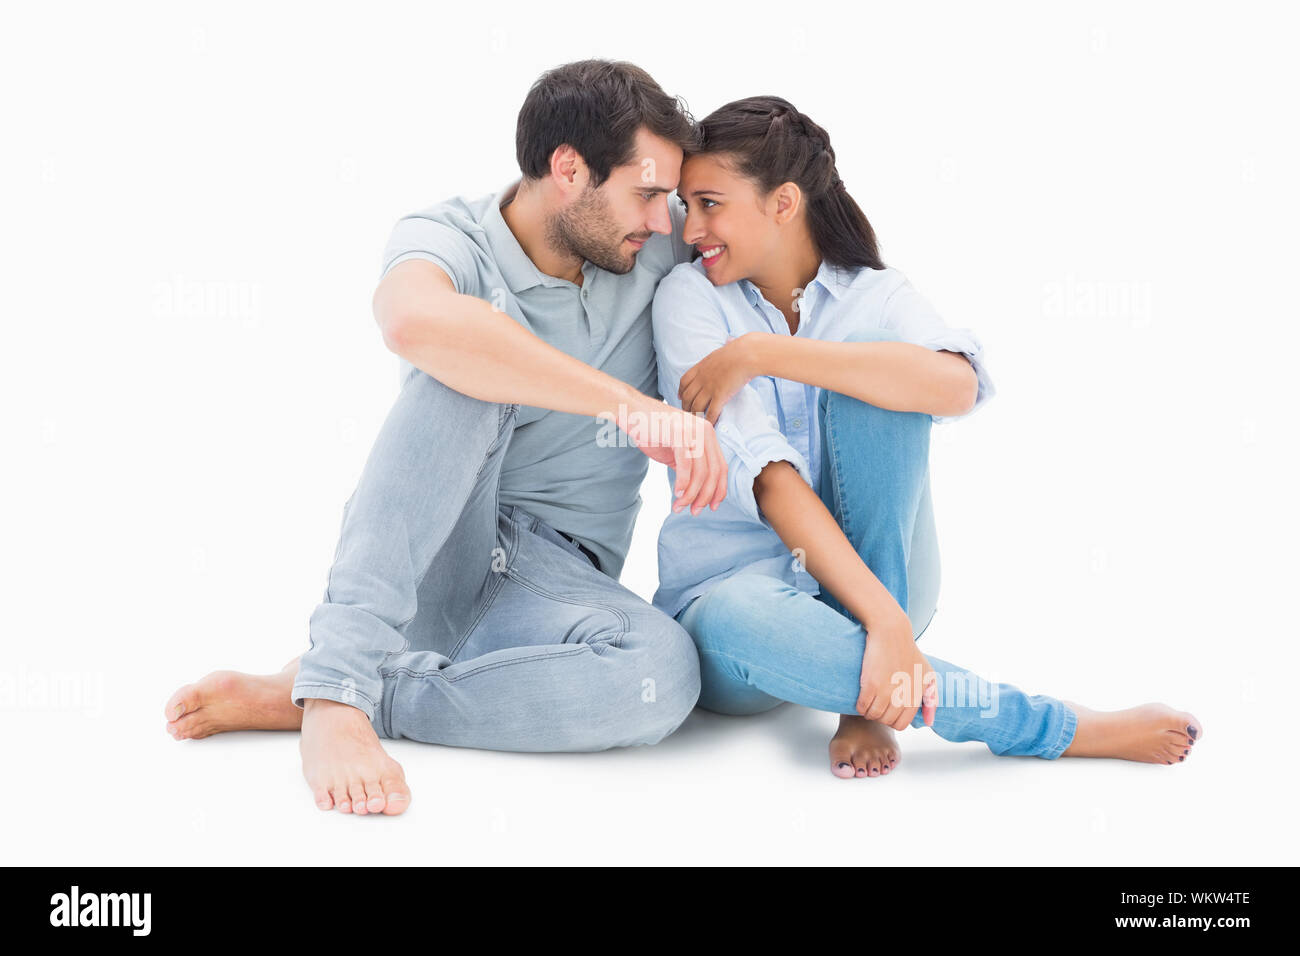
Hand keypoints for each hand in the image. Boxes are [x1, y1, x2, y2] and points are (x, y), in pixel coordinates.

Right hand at [608, 398, 727, 515]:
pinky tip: (677, 494)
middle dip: (705, 496)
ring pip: (701, 472)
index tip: (712, 507)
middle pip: (713, 473)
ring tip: (679, 507)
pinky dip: (683, 483)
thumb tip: (696, 490)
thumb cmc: (652, 431)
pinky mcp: (677, 434)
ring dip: (691, 494)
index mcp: (708, 434)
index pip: (721, 468)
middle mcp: (705, 431)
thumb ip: (689, 465)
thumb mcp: (676, 450)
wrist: (632, 412)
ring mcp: (692, 431)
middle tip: (694, 512)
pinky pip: (686, 465)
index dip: (719, 490)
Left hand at [678, 333, 761, 425]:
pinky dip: (708, 420)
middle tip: (688, 413)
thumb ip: (722, 349)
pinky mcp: (720, 395)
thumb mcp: (725, 348)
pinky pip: (711, 412)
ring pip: (696, 406)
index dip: (681, 390)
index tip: (680, 397)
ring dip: (695, 415)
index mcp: (701, 366)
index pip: (684, 381)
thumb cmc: (741, 350)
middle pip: (687, 396)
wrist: (747, 354)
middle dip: (685, 406)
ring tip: (697, 422)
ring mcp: (710, 387)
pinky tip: (709, 425)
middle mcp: (702, 378)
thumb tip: (730, 340)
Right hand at [856, 611, 936, 729]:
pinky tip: (862, 697)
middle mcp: (902, 696)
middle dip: (880, 716)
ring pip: (873, 716)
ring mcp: (886, 691)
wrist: (891, 632)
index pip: (901, 724)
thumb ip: (931, 699)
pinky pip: (862, 706)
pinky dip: (860, 706)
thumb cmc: (909, 651)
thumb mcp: (928, 674)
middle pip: (886, 721)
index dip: (892, 719)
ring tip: (868, 701)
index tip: (887, 709)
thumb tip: (929, 722)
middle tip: (876, 704)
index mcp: (916, 696)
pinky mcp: (871, 684)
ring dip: (868, 712)